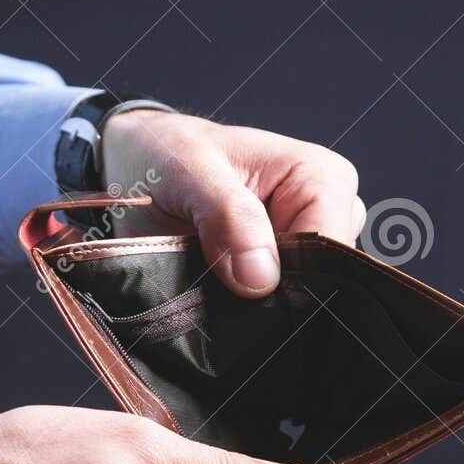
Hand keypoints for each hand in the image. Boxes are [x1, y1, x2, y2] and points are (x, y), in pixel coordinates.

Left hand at [100, 109, 364, 297]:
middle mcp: (325, 214)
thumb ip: (228, 215)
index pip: (330, 245)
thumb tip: (262, 278)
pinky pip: (278, 307)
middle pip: (323, 278)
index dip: (292, 273)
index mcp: (320, 176)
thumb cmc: (166, 153)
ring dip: (258, 304)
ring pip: (301, 297)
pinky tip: (219, 295)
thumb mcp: (188, 170)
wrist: (133, 169)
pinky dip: (247, 310)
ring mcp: (303, 249)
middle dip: (274, 292)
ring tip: (213, 279)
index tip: (243, 283)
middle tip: (219, 281)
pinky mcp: (278, 274)